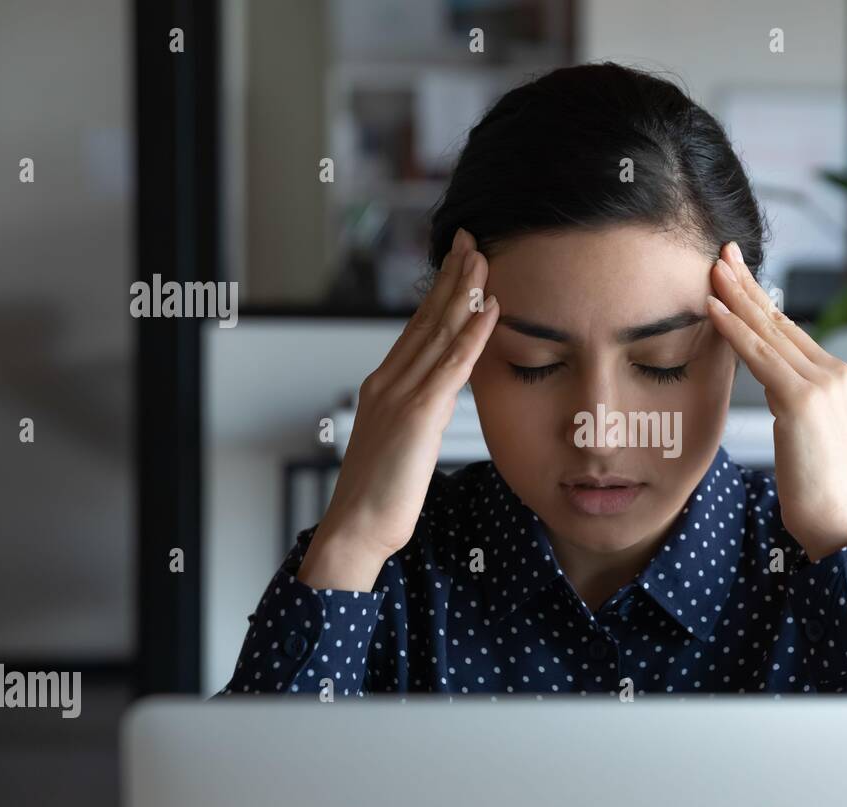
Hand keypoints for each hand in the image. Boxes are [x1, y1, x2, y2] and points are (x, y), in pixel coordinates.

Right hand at [306, 227, 499, 574]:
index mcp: (383, 385)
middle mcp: (388, 381)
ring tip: (483, 259)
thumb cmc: (380, 494)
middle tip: (469, 239)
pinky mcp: (417, 415)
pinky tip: (489, 309)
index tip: (457, 262)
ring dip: (464, 293)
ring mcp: (400, 395)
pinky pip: (451, 366)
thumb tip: (442, 396)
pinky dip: (472, 334)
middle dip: (450, 277)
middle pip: (426, 318)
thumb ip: (421, 411)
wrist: (357, 527)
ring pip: (438, 333)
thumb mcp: (403, 442)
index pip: (417, 328)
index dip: (439, 293)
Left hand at [706, 241, 846, 561]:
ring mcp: (822, 383)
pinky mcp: (802, 400)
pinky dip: (733, 330)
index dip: (760, 301)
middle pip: (780, 320)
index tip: (736, 275)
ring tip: (711, 271)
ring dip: (735, 298)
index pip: (790, 330)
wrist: (836, 524)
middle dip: (747, 285)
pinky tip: (712, 309)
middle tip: (722, 253)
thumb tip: (764, 378)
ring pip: (768, 332)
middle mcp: (835, 372)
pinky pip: (759, 357)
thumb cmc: (814, 490)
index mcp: (837, 378)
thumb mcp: (803, 434)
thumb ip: (789, 400)